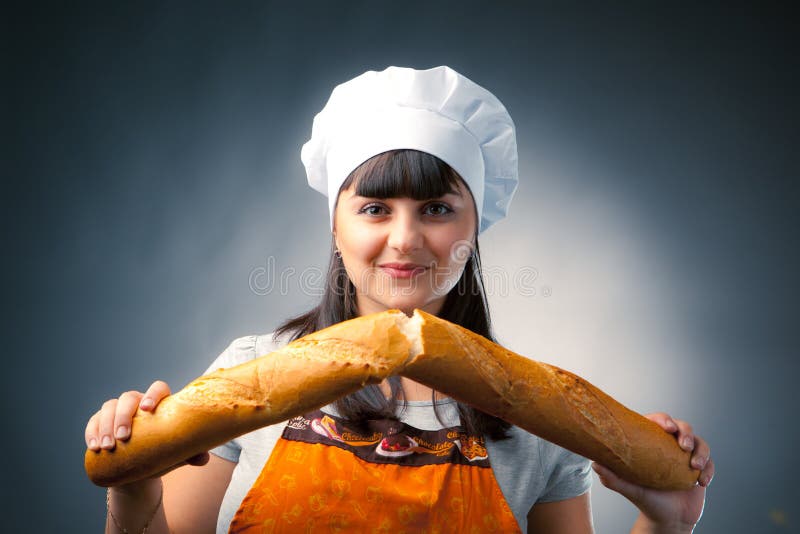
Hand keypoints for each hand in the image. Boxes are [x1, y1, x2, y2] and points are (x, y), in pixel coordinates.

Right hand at [84, 380, 208, 486]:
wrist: (140, 469)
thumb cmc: (163, 454)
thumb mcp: (176, 454)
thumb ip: (191, 453)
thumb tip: (203, 459)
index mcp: (160, 403)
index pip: (158, 388)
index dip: (153, 395)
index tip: (147, 409)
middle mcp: (137, 402)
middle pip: (128, 398)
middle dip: (124, 416)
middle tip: (124, 438)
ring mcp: (117, 410)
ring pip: (109, 407)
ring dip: (106, 426)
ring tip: (108, 447)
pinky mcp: (100, 421)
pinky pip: (93, 421)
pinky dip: (92, 432)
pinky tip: (94, 447)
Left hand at [592, 413, 713, 532]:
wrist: (668, 519)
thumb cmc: (646, 499)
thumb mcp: (629, 488)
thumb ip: (613, 477)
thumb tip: (595, 464)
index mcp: (651, 443)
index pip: (657, 421)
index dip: (663, 419)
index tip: (666, 426)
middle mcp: (669, 446)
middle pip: (682, 426)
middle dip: (685, 431)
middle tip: (682, 445)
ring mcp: (686, 456)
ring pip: (699, 442)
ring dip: (700, 451)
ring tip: (695, 466)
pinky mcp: (701, 469)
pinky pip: (710, 462)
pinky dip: (709, 470)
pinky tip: (702, 482)